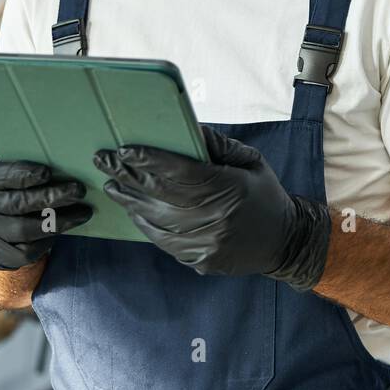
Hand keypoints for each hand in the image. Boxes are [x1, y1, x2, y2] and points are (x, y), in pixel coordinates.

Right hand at [0, 160, 92, 270]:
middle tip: (78, 191)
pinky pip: (25, 251)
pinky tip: (65, 228)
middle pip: (16, 204)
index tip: (47, 172)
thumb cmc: (16, 189)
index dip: (22, 174)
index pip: (0, 176)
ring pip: (22, 230)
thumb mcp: (16, 174)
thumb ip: (33, 169)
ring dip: (58, 221)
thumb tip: (69, 162)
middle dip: (50, 197)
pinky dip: (48, 240)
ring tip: (83, 213)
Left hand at [93, 125, 330, 289]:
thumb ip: (218, 145)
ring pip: (157, 221)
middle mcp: (217, 218)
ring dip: (130, 201)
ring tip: (112, 184)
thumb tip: (187, 129)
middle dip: (129, 175)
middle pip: (161, 195)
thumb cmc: (265, 194)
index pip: (180, 172)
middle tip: (104, 160)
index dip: (149, 159)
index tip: (125, 149)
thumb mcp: (250, 160)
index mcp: (230, 188)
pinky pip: (164, 242)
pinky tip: (133, 209)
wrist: (285, 241)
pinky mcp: (201, 260)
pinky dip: (144, 224)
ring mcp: (207, 244)